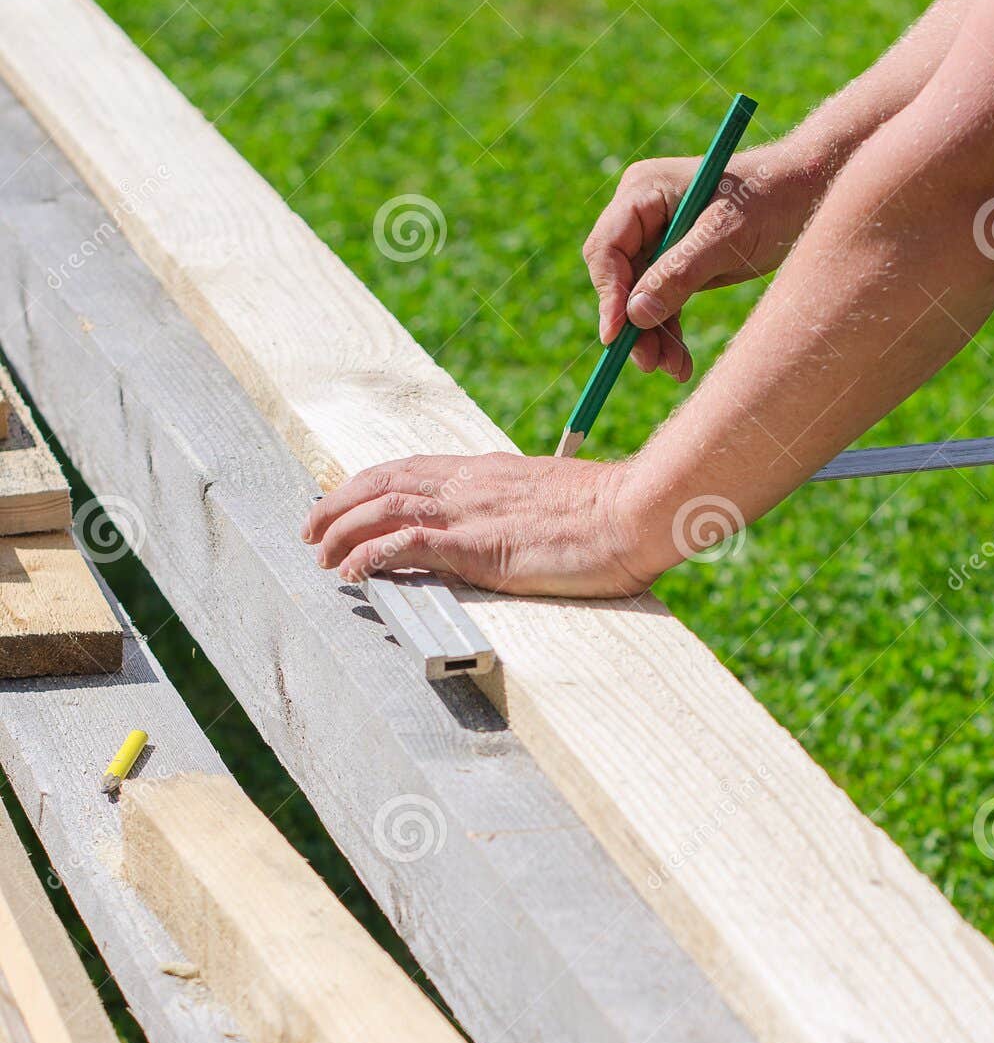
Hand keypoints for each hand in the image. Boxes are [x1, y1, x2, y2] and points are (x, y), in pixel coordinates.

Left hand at [301, 452, 663, 598]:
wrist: (634, 511)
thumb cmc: (608, 513)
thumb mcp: (551, 503)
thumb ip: (517, 510)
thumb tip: (504, 530)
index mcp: (485, 471)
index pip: (409, 470)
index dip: (368, 485)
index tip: (344, 501)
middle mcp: (468, 483)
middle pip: (383, 481)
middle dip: (337, 503)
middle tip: (310, 528)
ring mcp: (469, 512)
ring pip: (382, 509)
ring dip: (341, 531)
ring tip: (319, 555)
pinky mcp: (476, 545)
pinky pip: (406, 544)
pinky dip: (370, 555)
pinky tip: (352, 572)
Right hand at [582, 142, 813, 376]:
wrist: (807, 195)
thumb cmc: (771, 199)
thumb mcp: (727, 236)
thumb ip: (680, 272)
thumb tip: (635, 315)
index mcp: (643, 192)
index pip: (607, 248)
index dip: (609, 293)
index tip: (617, 335)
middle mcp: (642, 214)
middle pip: (618, 278)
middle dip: (632, 323)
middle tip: (649, 363)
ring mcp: (657, 239)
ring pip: (638, 298)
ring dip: (651, 336)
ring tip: (673, 368)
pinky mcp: (676, 262)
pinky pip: (660, 303)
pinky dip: (668, 332)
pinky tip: (680, 363)